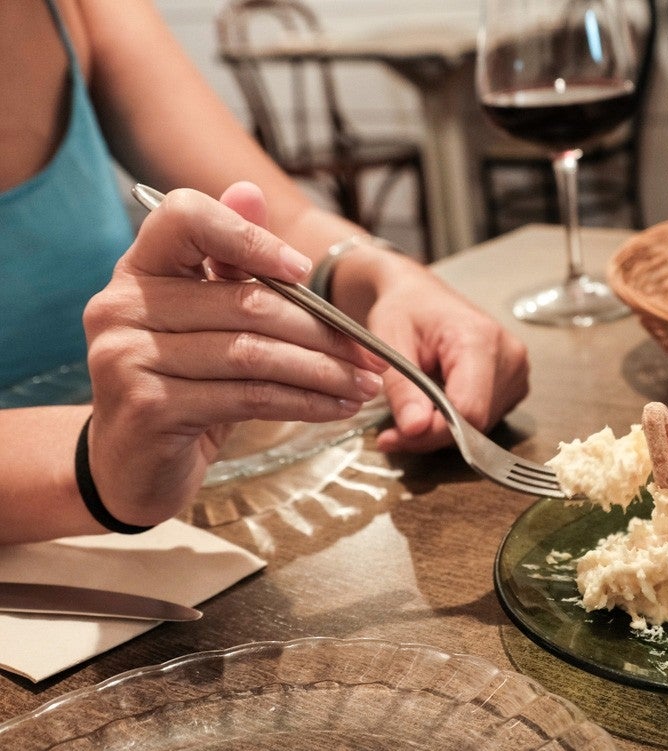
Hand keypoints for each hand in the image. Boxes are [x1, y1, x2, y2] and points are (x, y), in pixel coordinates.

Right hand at [81, 183, 386, 525]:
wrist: (132, 465)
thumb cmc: (182, 385)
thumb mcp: (205, 320)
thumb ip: (229, 261)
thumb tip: (251, 190)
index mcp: (138, 269)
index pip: (185, 217)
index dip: (250, 237)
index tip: (303, 270)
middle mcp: (121, 306)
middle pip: (245, 301)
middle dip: (321, 331)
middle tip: (368, 353)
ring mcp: (127, 357)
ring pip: (252, 353)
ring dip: (322, 371)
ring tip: (363, 384)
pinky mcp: (148, 407)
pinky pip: (248, 396)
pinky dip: (304, 402)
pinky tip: (336, 407)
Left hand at [353, 259, 529, 453]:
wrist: (420, 296)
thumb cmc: (405, 310)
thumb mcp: (389, 343)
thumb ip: (403, 388)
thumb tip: (415, 429)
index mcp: (481, 338)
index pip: (469, 409)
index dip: (435, 432)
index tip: (397, 437)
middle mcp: (509, 355)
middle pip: (477, 421)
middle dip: (432, 434)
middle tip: (393, 433)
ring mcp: (517, 371)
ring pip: (482, 426)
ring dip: (442, 431)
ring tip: (410, 414)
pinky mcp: (514, 383)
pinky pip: (486, 419)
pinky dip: (456, 423)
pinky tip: (434, 406)